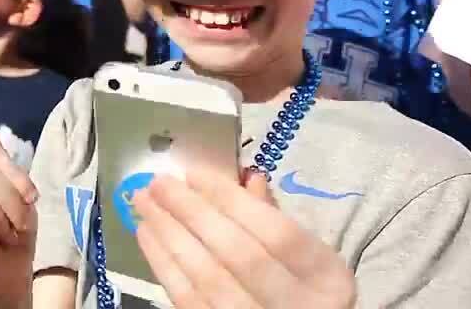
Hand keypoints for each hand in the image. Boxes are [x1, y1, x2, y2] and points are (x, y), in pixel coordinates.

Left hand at [132, 170, 356, 308]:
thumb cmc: (301, 287)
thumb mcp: (304, 258)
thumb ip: (274, 218)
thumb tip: (242, 176)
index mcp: (326, 278)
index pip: (278, 234)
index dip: (233, 201)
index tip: (194, 173)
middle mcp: (297, 306)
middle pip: (239, 253)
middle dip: (192, 212)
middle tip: (157, 182)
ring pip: (208, 277)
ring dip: (169, 235)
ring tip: (144, 204)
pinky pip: (188, 299)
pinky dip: (164, 265)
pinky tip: (147, 236)